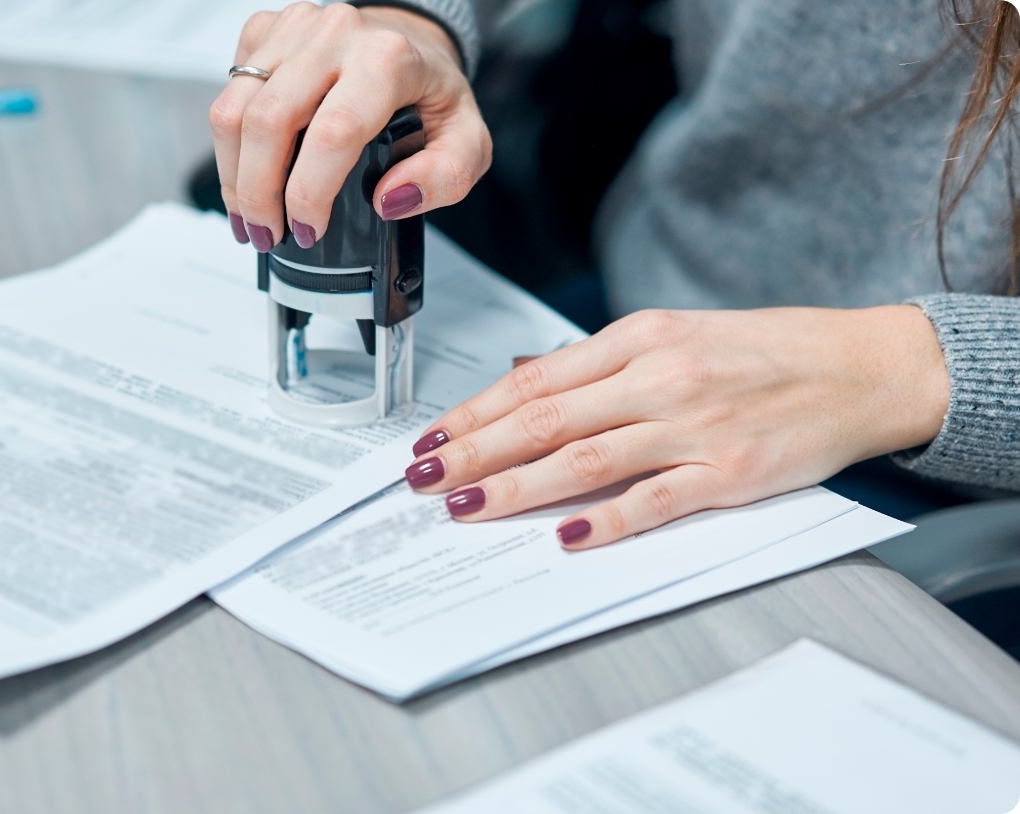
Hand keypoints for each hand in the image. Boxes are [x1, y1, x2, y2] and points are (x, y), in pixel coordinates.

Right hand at [209, 2, 489, 250]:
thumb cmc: (430, 93)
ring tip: (248, 214)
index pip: (333, 132)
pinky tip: (248, 170)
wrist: (410, 43)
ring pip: (233, 109)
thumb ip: (445, 177)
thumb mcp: (467, 142)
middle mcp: (337, 34)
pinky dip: (229, 144)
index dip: (310, 193)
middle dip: (258, 193)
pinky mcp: (266, 32)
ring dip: (233, 175)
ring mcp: (295, 29)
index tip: (308, 229)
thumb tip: (390, 200)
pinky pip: (228, 92)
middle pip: (269, 122)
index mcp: (387, 59)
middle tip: (267, 234)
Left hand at [405, 307, 950, 548]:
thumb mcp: (674, 334)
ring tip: (466, 507)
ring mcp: (692, 426)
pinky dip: (605, 519)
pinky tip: (563, 536)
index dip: (474, 413)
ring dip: (516, 486)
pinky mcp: (728, 472)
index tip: (431, 440)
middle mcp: (657, 377)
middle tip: (423, 480)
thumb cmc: (764, 351)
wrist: (861, 367)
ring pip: (584, 458)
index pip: (534, 381)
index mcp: (638, 339)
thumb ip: (597, 362)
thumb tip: (524, 376)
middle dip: (473, 452)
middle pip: (544, 419)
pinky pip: (653, 500)